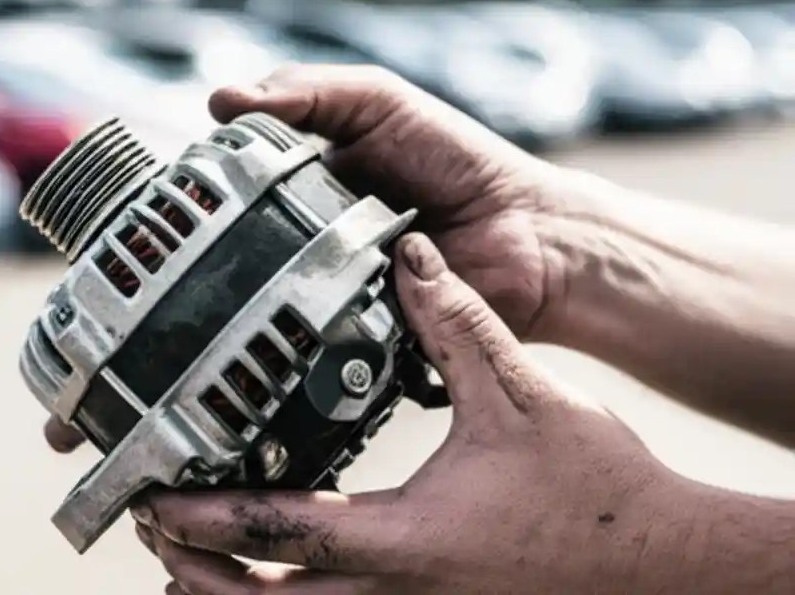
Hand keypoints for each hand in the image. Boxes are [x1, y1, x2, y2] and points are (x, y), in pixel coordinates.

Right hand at [44, 64, 570, 453]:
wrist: (535, 240)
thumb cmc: (457, 161)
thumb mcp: (376, 103)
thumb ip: (306, 95)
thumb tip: (220, 101)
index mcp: (279, 203)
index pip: (189, 227)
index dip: (134, 256)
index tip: (84, 283)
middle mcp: (282, 264)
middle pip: (188, 311)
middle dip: (124, 356)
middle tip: (73, 393)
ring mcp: (308, 314)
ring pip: (223, 360)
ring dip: (167, 397)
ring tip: (111, 429)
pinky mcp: (343, 356)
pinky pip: (286, 386)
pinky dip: (243, 412)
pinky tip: (200, 437)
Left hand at [131, 233, 693, 594]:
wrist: (663, 563)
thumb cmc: (598, 492)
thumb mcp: (523, 394)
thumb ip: (456, 324)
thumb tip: (410, 256)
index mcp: (405, 538)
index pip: (277, 532)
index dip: (203, 516)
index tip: (152, 498)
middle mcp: (396, 594)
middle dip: (193, 572)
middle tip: (154, 526)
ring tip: (184, 556)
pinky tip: (268, 577)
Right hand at [211, 64, 568, 338]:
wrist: (525, 235)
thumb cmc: (457, 159)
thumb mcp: (378, 102)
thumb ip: (308, 92)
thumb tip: (221, 100)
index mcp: (305, 172)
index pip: (237, 170)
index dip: (213, 169)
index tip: (196, 168)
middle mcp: (305, 224)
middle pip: (238, 226)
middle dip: (230, 218)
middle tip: (221, 210)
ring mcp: (322, 273)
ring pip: (264, 274)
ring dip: (268, 258)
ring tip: (279, 240)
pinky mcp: (340, 318)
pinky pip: (303, 316)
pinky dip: (304, 298)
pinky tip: (310, 279)